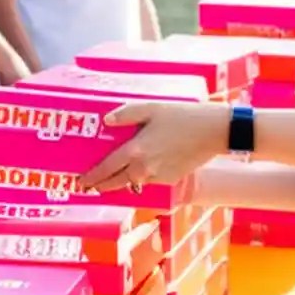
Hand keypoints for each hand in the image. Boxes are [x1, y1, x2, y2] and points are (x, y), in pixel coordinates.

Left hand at [79, 102, 229, 192]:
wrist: (213, 132)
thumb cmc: (182, 116)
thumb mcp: (151, 108)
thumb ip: (126, 114)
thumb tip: (106, 121)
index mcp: (135, 150)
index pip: (107, 168)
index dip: (92, 176)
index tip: (81, 182)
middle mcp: (144, 168)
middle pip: (116, 182)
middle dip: (101, 185)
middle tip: (88, 186)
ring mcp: (158, 177)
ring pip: (133, 182)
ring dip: (121, 182)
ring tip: (109, 178)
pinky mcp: (170, 180)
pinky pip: (148, 181)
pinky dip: (140, 178)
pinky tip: (137, 170)